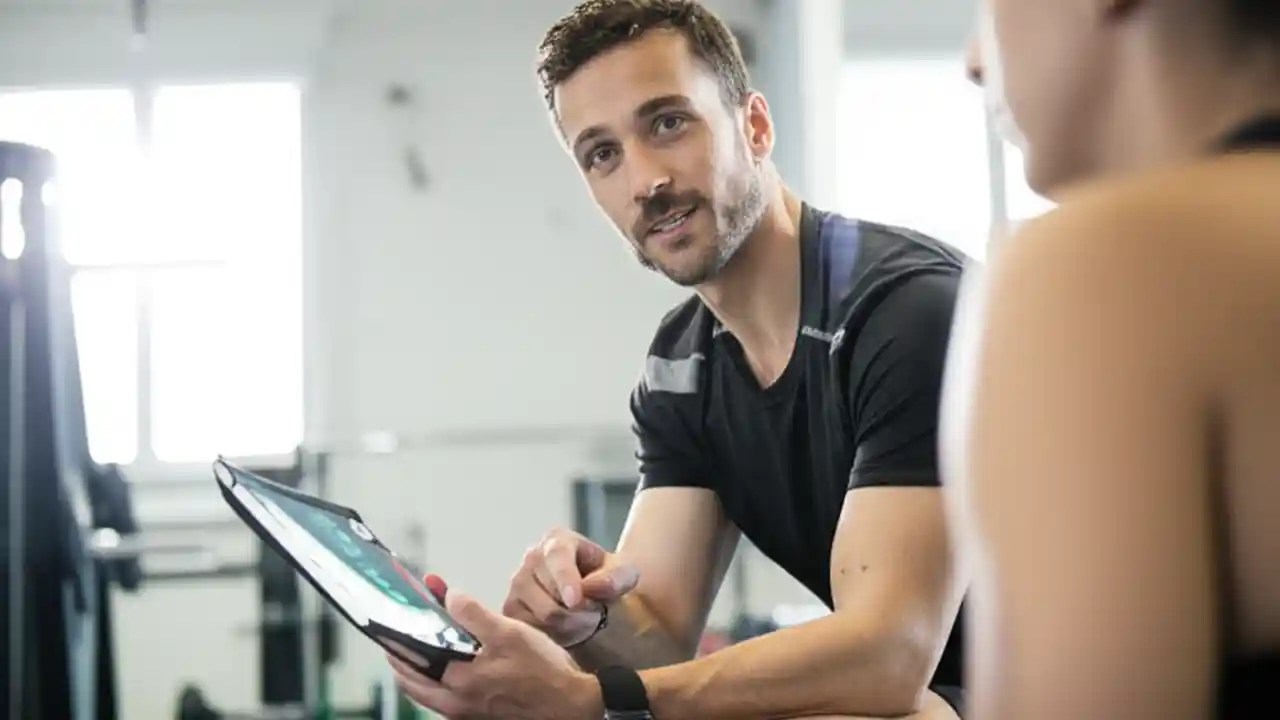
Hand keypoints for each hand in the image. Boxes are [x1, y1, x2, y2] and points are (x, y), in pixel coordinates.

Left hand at [387, 589, 600, 719]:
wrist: (570, 705)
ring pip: (426, 693)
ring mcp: (465, 712)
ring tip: (416, 652)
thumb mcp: (509, 632)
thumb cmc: (542, 671)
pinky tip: (448, 669)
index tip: (388, 623)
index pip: (410, 660)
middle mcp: (455, 702)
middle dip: (400, 659)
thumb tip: (448, 597)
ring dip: (416, 673)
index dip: (397, 638)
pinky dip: (436, 684)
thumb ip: (474, 614)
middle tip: (394, 640)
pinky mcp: (478, 716)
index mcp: (457, 681)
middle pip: (412, 682)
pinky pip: (444, 701)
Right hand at [502, 527, 639, 646]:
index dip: (565, 579)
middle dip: (580, 611)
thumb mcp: (624, 574)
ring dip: (571, 625)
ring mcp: (517, 583)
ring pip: (542, 615)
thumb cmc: (606, 578)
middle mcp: (531, 557)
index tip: (575, 600)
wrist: (592, 596)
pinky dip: (554, 636)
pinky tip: (566, 628)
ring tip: (584, 619)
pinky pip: (531, 630)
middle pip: (550, 593)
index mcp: (558, 540)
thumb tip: (589, 587)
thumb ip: (615, 578)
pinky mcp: (510, 608)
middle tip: (597, 612)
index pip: (557, 556)